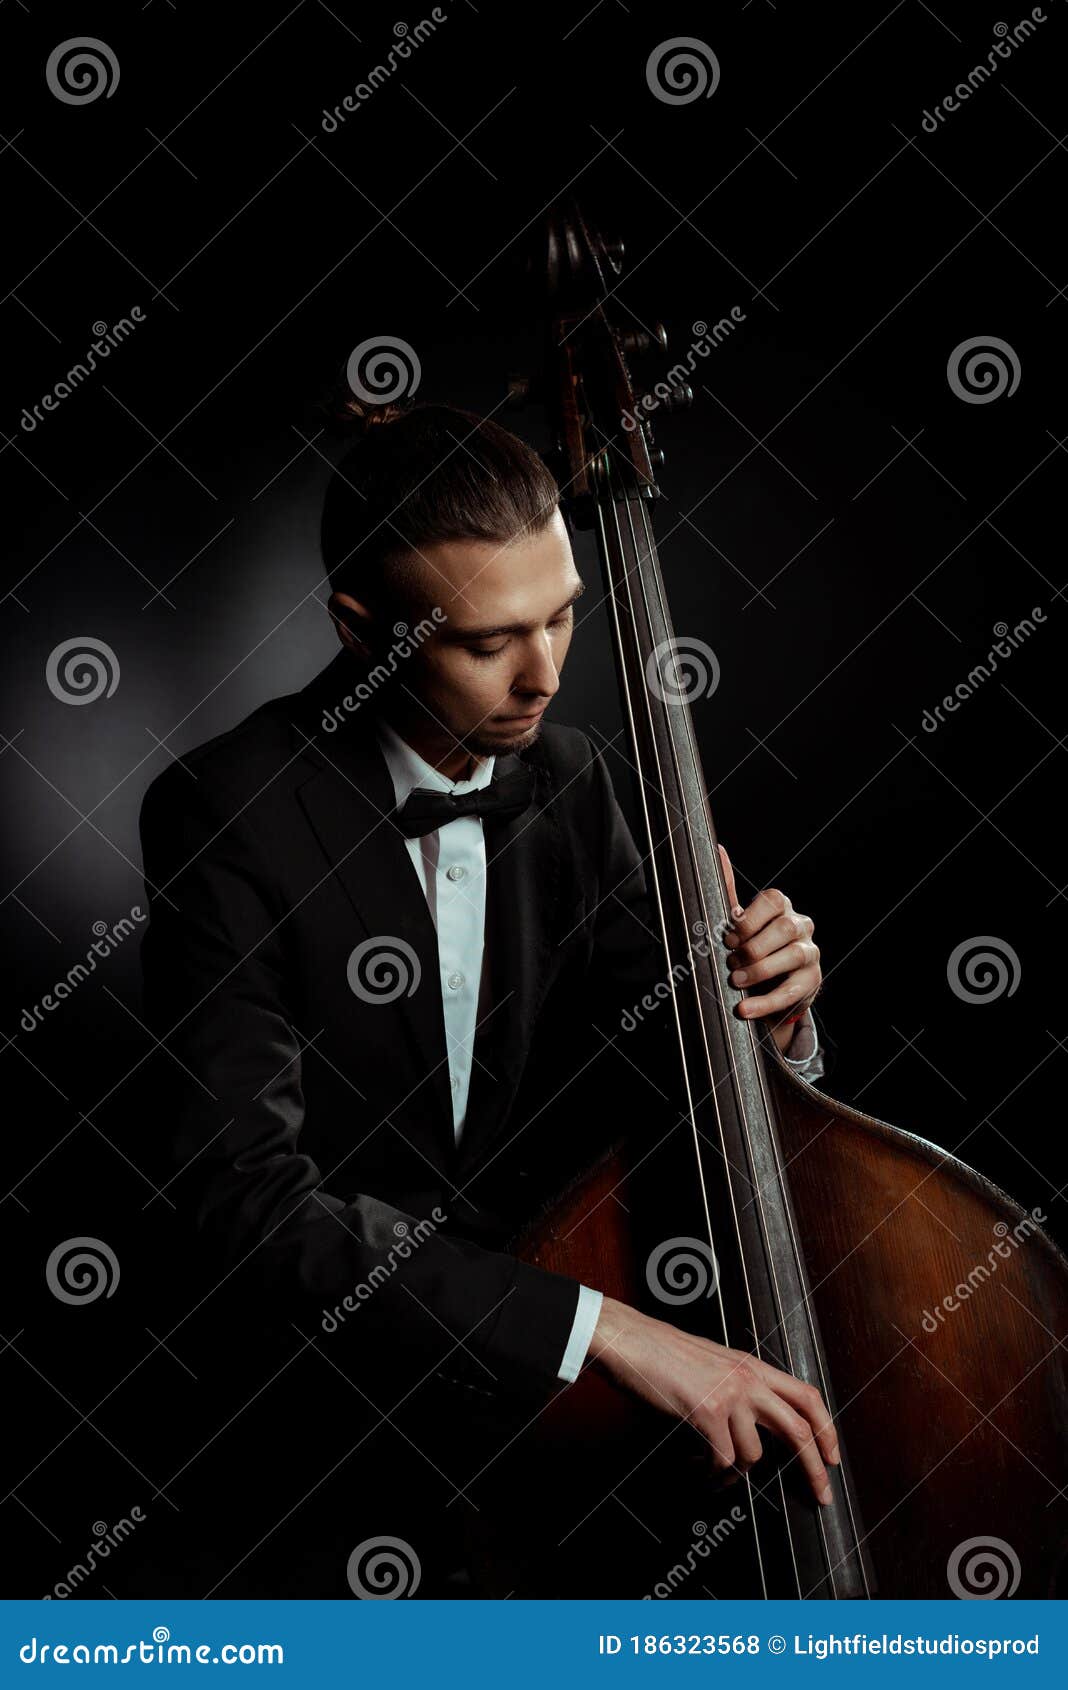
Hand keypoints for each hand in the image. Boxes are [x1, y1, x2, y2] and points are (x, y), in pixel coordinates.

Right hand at [588, 1297, 838, 1504]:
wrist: (631, 1341)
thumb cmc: (663, 1353)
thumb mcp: (714, 1364)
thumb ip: (738, 1389)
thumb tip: (753, 1431)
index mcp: (753, 1366)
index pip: (807, 1396)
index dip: (827, 1429)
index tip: (832, 1456)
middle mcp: (748, 1379)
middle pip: (800, 1430)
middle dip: (815, 1469)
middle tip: (821, 1496)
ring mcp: (730, 1395)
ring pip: (753, 1455)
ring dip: (735, 1474)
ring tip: (712, 1471)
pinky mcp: (707, 1412)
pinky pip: (721, 1461)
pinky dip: (710, 1473)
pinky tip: (694, 1465)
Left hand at [717, 843, 820, 1055]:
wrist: (768, 986)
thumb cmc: (751, 947)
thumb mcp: (738, 922)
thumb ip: (728, 890)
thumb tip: (716, 849)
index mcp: (780, 907)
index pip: (772, 900)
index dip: (749, 918)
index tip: (729, 936)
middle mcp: (800, 925)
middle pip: (784, 928)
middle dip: (754, 946)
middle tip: (731, 962)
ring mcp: (810, 953)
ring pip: (792, 956)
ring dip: (760, 971)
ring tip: (736, 982)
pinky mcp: (812, 982)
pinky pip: (792, 991)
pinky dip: (766, 1002)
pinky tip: (746, 1010)